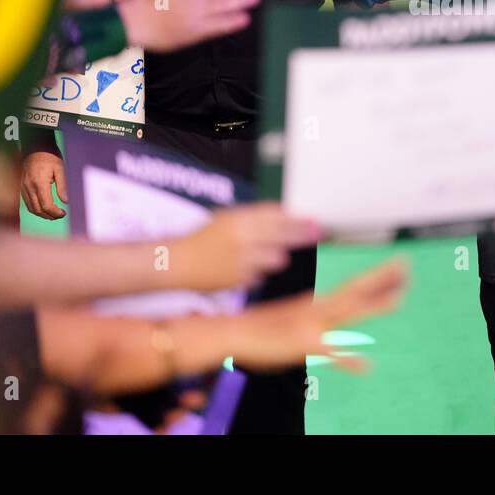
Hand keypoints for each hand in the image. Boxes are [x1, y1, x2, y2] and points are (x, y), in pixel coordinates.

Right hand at [20, 150, 67, 219]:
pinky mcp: (21, 187)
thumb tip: (66, 201)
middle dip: (49, 215)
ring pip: (31, 208)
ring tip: (53, 214)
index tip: (64, 213)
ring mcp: (23, 187)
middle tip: (60, 215)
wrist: (35, 147)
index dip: (55, 212)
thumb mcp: (60, 169)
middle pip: (37, 209)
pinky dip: (35, 208)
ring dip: (42, 214)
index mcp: (39, 183)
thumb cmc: (49, 157)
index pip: (46, 205)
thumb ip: (63, 186)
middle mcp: (29, 187)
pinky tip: (44, 208)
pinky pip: (27, 202)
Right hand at [169, 205, 320, 291]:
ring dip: (278, 256)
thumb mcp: (227, 219)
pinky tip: (247, 268)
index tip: (311, 220)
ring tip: (270, 254)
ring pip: (277, 257)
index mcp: (239, 218)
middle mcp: (243, 237)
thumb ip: (254, 218)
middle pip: (284, 233)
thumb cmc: (202, 240)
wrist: (177, 263)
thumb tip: (284, 215)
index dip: (296, 218)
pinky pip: (261, 275)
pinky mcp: (241, 280)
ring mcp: (243, 260)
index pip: (277, 215)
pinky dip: (259, 272)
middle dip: (303, 234)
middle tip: (317, 234)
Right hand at [230, 259, 407, 372]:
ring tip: (398, 299)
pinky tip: (366, 366)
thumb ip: (310, 311)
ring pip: (348, 311)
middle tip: (406, 265)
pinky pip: (330, 353)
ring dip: (373, 305)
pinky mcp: (303, 344)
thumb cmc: (260, 328)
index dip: (377, 277)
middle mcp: (317, 308)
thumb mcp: (292, 317)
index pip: (352, 286)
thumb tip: (320, 301)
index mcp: (316, 303)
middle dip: (382, 279)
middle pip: (355, 290)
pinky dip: (349, 359)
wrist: (232, 333)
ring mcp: (311, 324)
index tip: (400, 265)